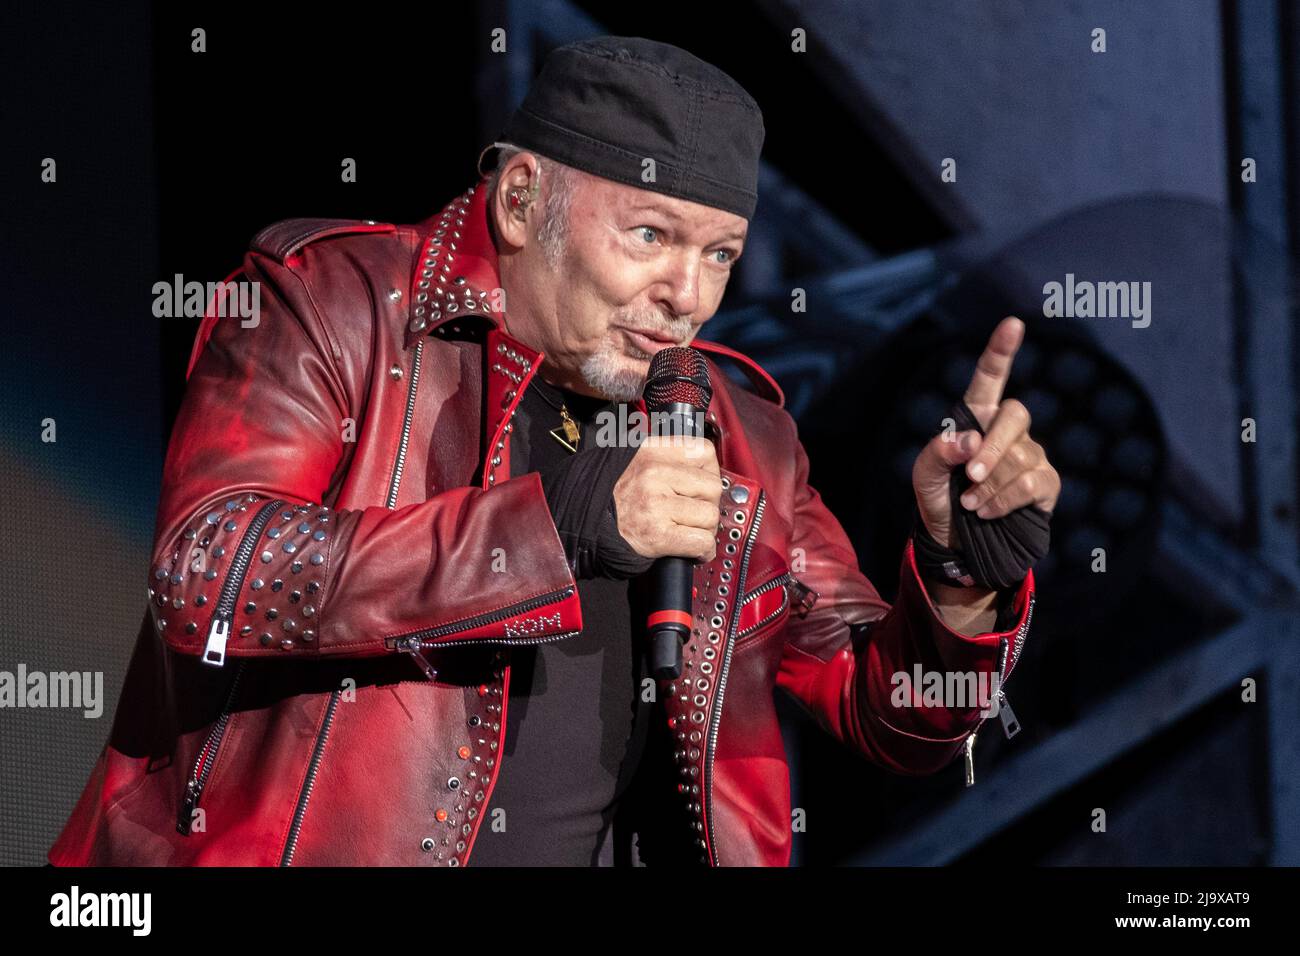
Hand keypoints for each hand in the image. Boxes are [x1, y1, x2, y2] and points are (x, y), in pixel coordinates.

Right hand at [613, 434, 722, 561]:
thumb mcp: (631, 460)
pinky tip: (694, 551)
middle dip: (709, 504)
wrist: (581, 524)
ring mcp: (656, 504)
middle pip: (711, 487)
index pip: (703, 452)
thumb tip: (700, 470)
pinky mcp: (657, 534)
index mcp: (650, 452)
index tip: (702, 487)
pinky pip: (701, 541)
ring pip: (709, 515)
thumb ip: (663, 458)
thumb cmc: (608, 496)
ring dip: (705, 530)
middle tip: (695, 515)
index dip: (710, 473)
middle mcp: (654, 474)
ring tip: (690, 532)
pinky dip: (703, 550)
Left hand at [911, 317, 1060, 549]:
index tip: (1013, 323)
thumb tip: (971, 439)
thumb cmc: (939, 500)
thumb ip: (939, 453)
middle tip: (969, 479)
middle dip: (991, 449)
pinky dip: (1006, 499)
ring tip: (970, 504)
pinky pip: (1034, 482)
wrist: (956, 544)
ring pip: (1021, 456)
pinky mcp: (1046, 484)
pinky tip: (988, 512)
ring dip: (991, 484)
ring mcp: (1031, 455)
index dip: (1001, 351)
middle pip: (1016, 416)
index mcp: (977, 418)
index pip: (991, 378)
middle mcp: (1007, 431)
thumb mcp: (924, 476)